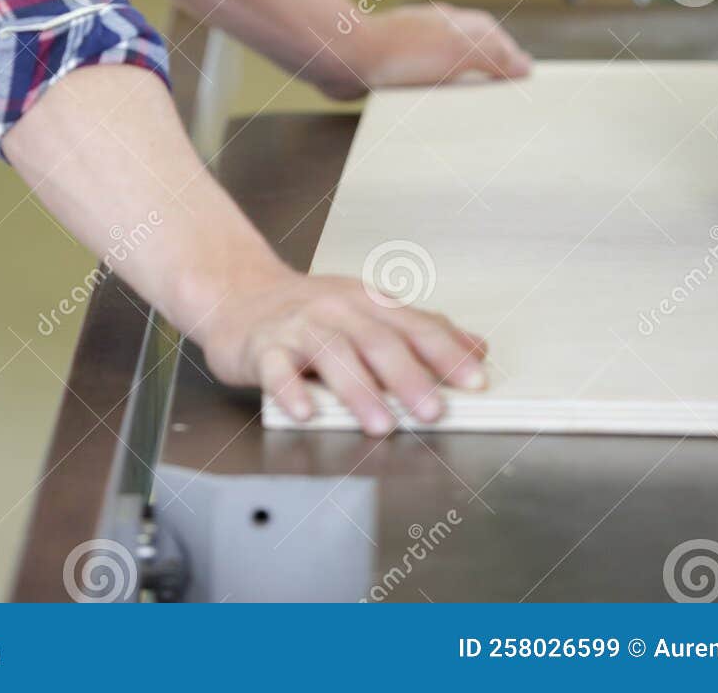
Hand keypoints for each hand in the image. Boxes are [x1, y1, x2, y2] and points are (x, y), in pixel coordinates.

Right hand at [195, 268, 488, 434]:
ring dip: (359, 390)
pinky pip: (276, 369)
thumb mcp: (369, 312)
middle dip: (409, 376)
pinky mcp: (263, 348)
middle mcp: (336, 311)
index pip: (415, 325)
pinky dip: (291, 390)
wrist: (238, 294)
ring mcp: (298, 327)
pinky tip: (305, 412)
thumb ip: (420, 332)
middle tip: (433, 410)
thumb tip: (478, 349)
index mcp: (368, 303)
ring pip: (332, 354)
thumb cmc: (310, 311)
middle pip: (377, 340)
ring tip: (381, 423)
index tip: (475, 380)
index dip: (446, 352)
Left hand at [324, 2, 531, 99]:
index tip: (525, 86)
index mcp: (460, 23)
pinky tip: (435, 116)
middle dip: (488, 78)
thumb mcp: (460, 50)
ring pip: (449, 73)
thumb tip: (526, 63)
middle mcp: (440, 33)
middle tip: (502, 108)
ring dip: (459, 93)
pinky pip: (423, 87)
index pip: (498, 41)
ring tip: (472, 119)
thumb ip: (494, 54)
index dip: (512, 62)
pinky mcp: (396, 70)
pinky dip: (433, 100)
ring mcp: (417, 50)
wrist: (347, 58)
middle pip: (475, 56)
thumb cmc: (403, 51)